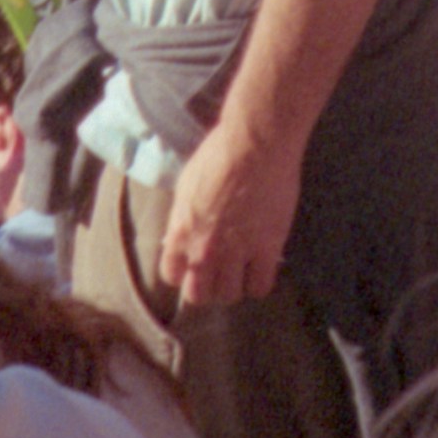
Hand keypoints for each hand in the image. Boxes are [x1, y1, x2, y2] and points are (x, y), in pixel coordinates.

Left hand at [158, 123, 299, 308]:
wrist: (256, 142)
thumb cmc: (220, 153)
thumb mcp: (187, 184)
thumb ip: (183, 217)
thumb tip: (183, 234)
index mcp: (181, 231)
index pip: (171, 275)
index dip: (183, 272)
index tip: (194, 264)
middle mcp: (204, 249)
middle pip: (198, 295)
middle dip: (207, 286)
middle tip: (219, 272)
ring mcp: (236, 252)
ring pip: (230, 295)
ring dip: (234, 285)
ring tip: (242, 269)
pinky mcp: (266, 249)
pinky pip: (260, 286)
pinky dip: (260, 282)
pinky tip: (262, 267)